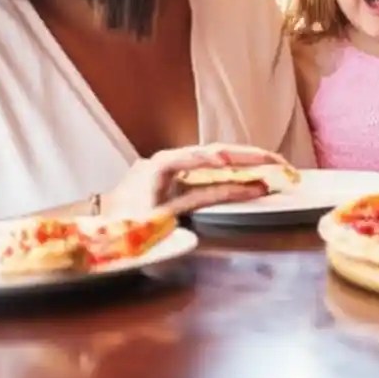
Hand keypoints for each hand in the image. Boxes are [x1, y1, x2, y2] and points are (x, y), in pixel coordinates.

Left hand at [101, 143, 282, 215]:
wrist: (98, 226)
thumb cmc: (127, 221)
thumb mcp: (168, 213)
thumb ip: (207, 198)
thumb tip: (244, 191)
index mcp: (164, 162)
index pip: (210, 155)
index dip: (240, 158)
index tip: (264, 162)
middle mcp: (170, 157)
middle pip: (217, 151)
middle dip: (251, 157)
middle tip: (280, 163)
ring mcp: (173, 164)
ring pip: (216, 158)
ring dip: (245, 162)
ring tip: (273, 166)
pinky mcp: (177, 174)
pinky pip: (210, 168)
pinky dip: (232, 172)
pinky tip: (249, 176)